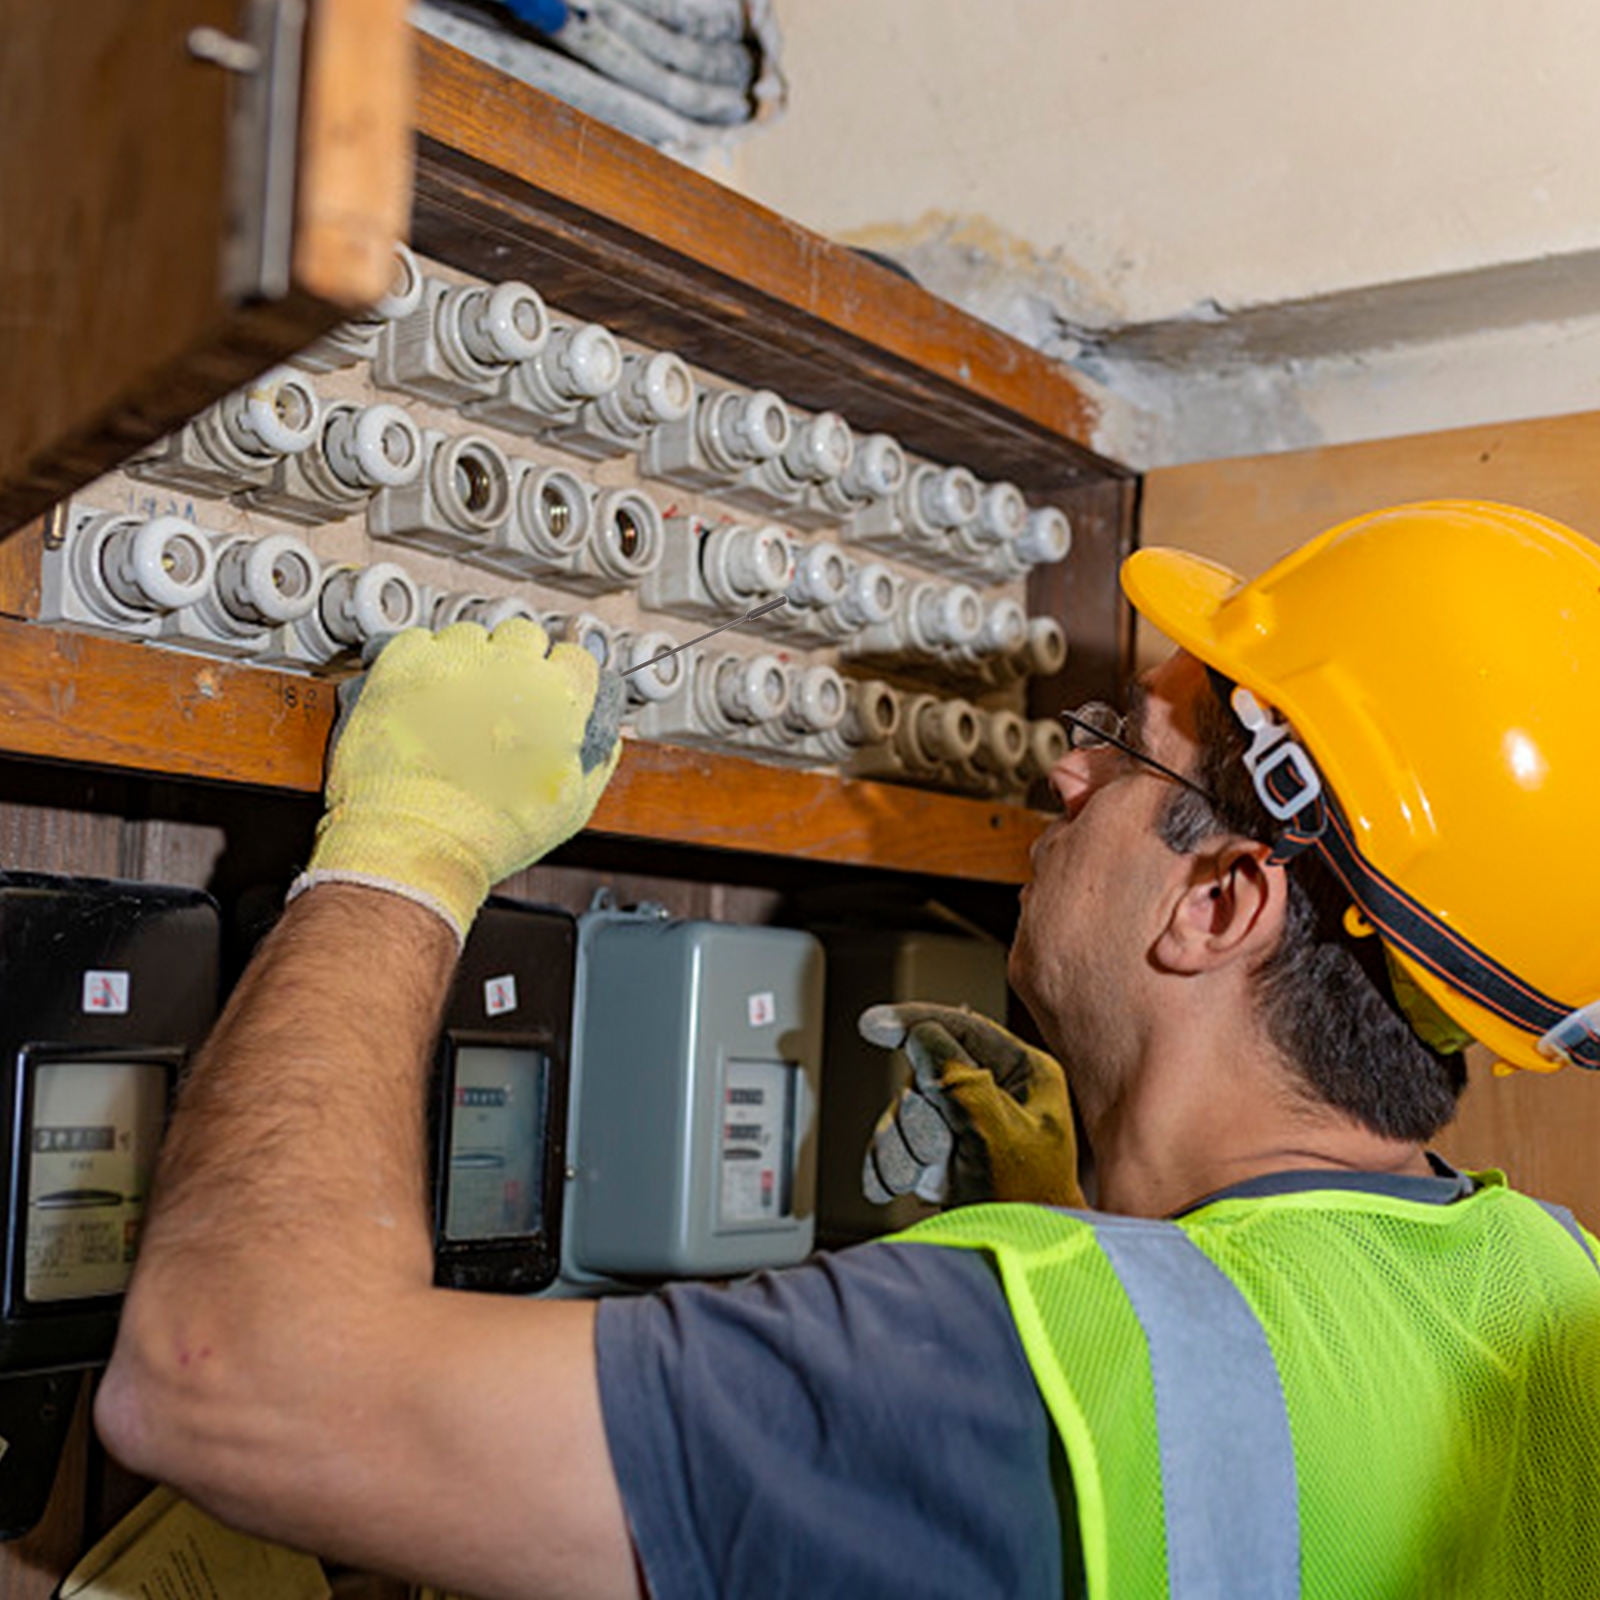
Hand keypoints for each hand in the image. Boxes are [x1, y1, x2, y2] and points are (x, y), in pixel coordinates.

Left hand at [294, 619, 623, 940]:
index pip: (575, 657)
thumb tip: (604, 737)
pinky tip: (423, 701)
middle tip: (499, 701)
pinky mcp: (404, 662)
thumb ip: (596, 761)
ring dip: (468, 662)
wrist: (414, 843)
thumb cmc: (491, 834)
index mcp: (559, 698)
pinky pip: (420, 640)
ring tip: (455, 706)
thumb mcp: (571, 809)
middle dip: (516, 664)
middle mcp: (510, 668)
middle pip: (524, 636)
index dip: (562, 679)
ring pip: (471, 635)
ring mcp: (455, 660)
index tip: (548, 692)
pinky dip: (423, 665)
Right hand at [858, 1003, 1083, 1209]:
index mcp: (1025, 1076)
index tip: (873, 1024)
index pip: (962, 1029)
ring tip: (927, 1179)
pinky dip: (889, 1165)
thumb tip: (921, 1036)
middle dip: (920, 1118)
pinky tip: (892, 1185)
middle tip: (941, 1151)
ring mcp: (967, 1129)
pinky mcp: (943, 1160)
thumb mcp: (993, 1129)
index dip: (913, 1022)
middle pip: (924, 1076)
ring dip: (905, 1148)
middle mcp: (997, 1096)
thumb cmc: (1029, 1204)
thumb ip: (955, 1075)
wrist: (1020, 1266)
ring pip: (905, 1112)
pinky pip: (896, 1145)